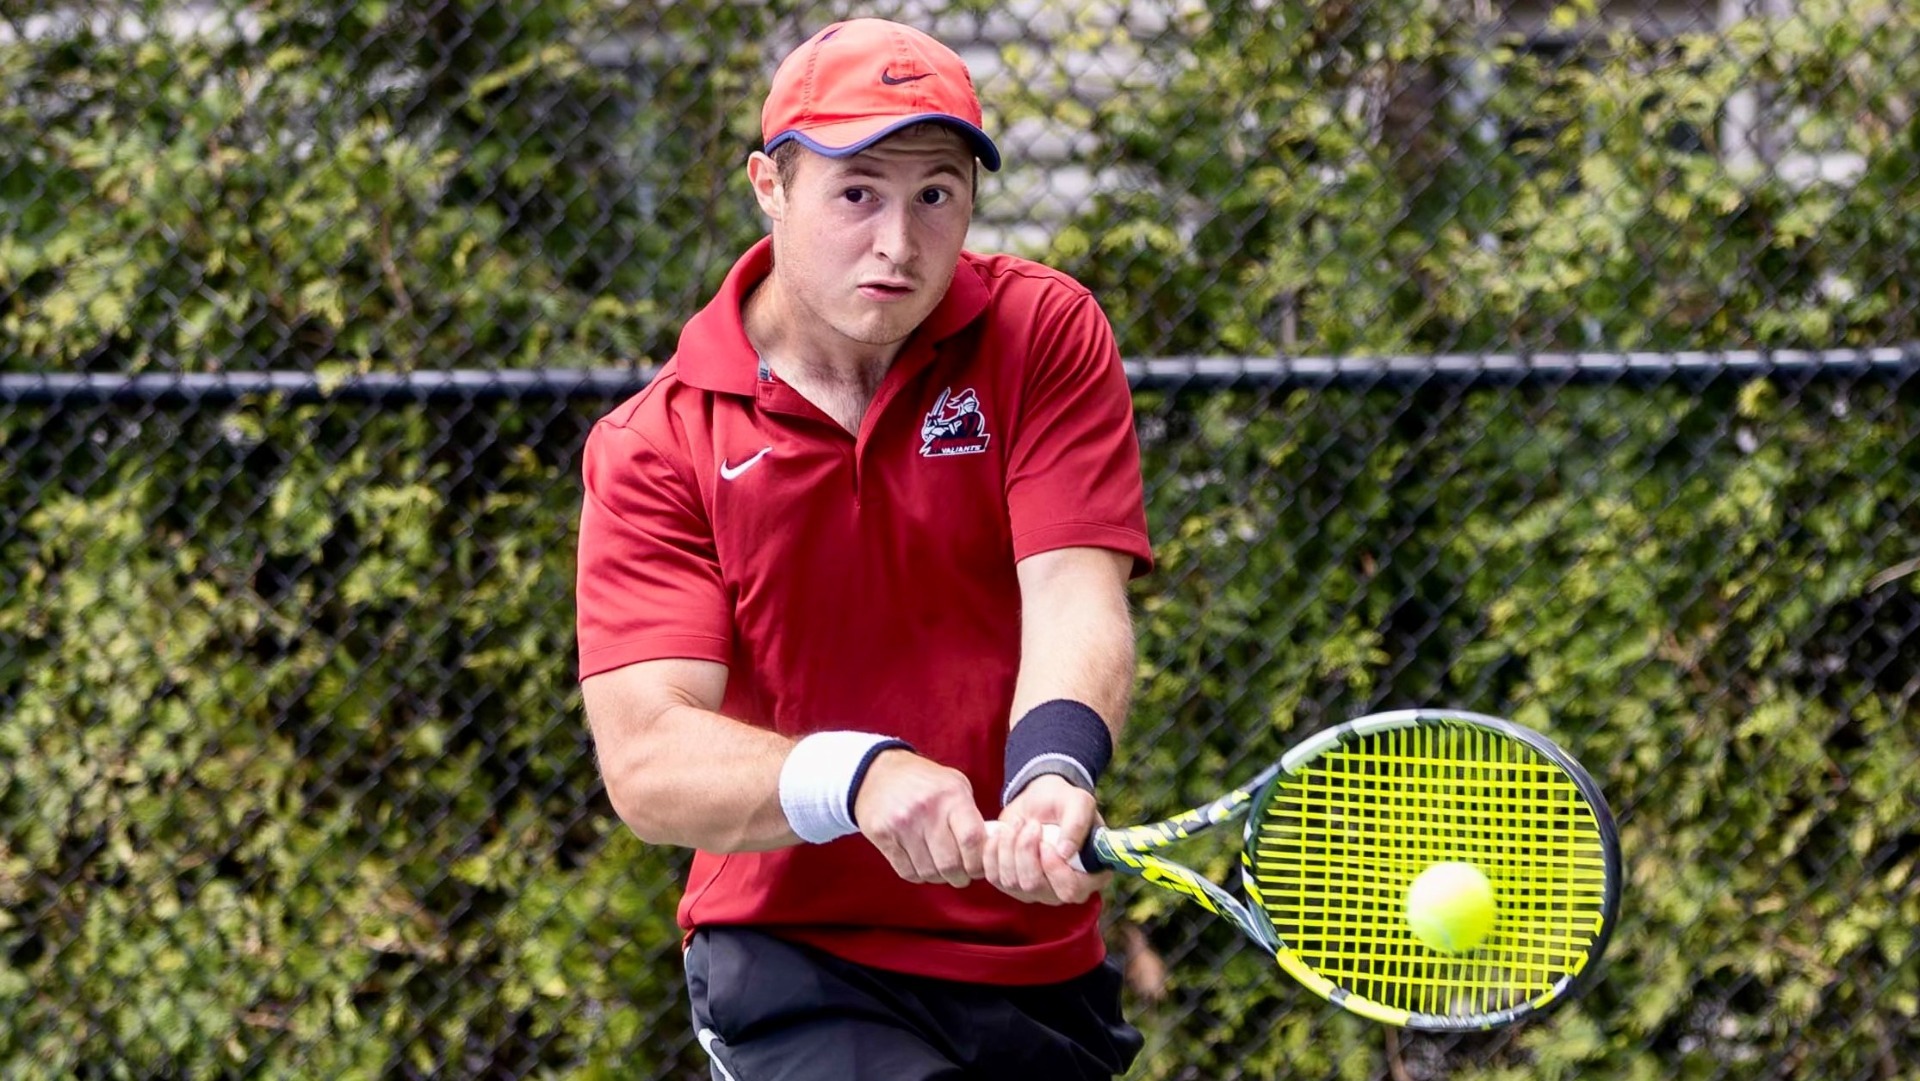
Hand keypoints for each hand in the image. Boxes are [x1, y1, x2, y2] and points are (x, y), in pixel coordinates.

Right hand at [852, 749, 986, 887]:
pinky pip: (907, 872)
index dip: (979, 863)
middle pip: (950, 864)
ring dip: (939, 878)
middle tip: (961, 875)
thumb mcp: (955, 785)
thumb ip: (972, 815)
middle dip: (960, 877)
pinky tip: (921, 865)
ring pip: (929, 872)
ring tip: (941, 870)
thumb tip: (988, 848)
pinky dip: (918, 875)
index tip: (978, 868)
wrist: (878, 772)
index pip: (972, 840)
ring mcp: (902, 824)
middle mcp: (927, 810)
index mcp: (951, 796)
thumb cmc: (925, 782)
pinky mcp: (882, 835)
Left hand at [985, 774, 1110, 904]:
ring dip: (1009, 847)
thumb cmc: (1064, 803)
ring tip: (1018, 823)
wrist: (1039, 801)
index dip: (1054, 868)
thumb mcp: (1079, 802)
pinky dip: (993, 852)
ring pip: (1012, 882)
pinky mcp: (1011, 884)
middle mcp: (1062, 890)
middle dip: (1025, 851)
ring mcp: (1035, 890)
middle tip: (1030, 824)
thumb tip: (1065, 853)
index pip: (1070, 890)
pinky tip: (1002, 833)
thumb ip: (1078, 824)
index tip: (1044, 842)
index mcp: (1089, 876)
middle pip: (1035, 887)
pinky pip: (994, 877)